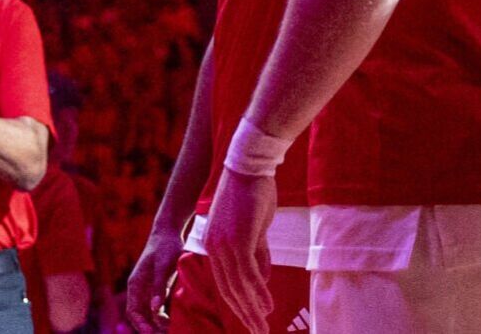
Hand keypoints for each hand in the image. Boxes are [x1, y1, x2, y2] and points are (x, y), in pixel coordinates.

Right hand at [125, 225, 185, 333]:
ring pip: (148, 314)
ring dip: (156, 324)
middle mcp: (139, 289)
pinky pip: (157, 308)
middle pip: (140, 316)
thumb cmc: (165, 246)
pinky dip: (162, 316)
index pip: (132, 311)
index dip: (141, 325)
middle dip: (149, 328)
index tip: (152, 333)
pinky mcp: (158, 287)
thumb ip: (158, 286)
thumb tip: (154, 309)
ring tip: (170, 331)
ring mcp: (148, 289)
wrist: (169, 231)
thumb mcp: (162, 266)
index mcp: (135, 284)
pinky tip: (172, 321)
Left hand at [203, 169, 276, 333]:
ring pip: (238, 287)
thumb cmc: (253, 192)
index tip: (252, 320)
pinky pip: (248, 275)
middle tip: (258, 332)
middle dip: (245, 314)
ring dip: (252, 309)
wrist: (250, 164)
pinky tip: (267, 306)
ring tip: (263, 327)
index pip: (225, 283)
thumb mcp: (254, 228)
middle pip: (228, 290)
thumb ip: (257, 253)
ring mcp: (224, 244)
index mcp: (213, 245)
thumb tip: (262, 279)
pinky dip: (258, 292)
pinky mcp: (238, 240)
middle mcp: (213, 247)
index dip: (239, 304)